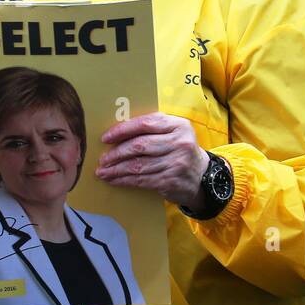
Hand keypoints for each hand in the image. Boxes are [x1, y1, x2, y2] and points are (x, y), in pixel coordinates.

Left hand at [94, 112, 208, 206]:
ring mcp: (176, 163)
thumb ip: (153, 129)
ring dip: (116, 169)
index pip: (145, 124)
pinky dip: (125, 180)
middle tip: (102, 159)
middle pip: (140, 146)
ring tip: (103, 171)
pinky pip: (141, 180)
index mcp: (179, 125)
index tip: (105, 138)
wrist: (202, 177)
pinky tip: (115, 180)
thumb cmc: (180, 151)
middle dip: (116, 153)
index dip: (122, 130)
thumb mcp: (174, 133)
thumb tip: (117, 132)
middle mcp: (179, 143)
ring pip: (138, 165)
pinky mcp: (170, 181)